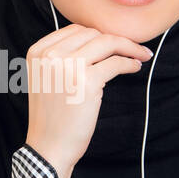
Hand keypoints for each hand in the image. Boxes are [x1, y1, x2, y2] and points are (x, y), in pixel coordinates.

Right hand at [26, 23, 151, 177]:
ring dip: (129, 46)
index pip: (74, 30)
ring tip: (141, 54)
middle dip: (115, 38)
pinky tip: (135, 67)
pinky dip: (129, 63)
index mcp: (37, 52)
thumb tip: (99, 39)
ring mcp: (68, 67)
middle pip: (92, 33)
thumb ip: (61, 57)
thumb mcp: (46, 79)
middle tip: (133, 47)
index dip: (98, 34)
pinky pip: (115, 63)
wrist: (49, 147)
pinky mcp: (86, 81)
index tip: (114, 40)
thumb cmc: (52, 117)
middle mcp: (49, 55)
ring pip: (107, 42)